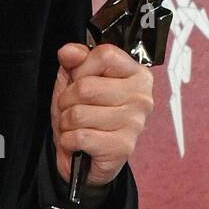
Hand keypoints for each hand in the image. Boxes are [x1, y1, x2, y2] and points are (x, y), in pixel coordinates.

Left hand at [51, 42, 153, 188]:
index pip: (105, 55)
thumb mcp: (76, 80)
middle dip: (67, 100)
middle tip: (74, 109)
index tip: (80, 80)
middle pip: (86, 87)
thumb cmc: (86, 114)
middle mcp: (141, 98)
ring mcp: (134, 124)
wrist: (86, 156)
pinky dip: (69, 141)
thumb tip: (68, 52)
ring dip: (67, 122)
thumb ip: (75, 60)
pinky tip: (78, 142)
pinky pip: (80, 137)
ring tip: (76, 126)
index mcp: (136, 74)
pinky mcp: (123, 148)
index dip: (82, 68)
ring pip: (79, 113)